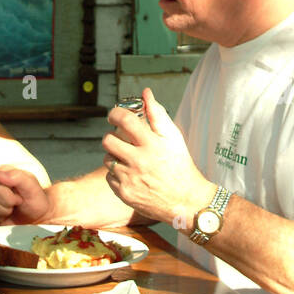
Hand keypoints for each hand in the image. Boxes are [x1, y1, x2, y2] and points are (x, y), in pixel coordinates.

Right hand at [0, 167, 51, 225]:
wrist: (36, 217)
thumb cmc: (35, 201)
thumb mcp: (32, 188)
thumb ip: (19, 177)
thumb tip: (0, 175)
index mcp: (2, 171)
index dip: (8, 197)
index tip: (19, 198)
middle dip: (6, 205)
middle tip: (16, 204)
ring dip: (2, 212)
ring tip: (11, 209)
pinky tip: (3, 214)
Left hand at [102, 90, 211, 230]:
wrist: (186, 201)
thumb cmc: (180, 165)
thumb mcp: (173, 137)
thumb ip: (157, 114)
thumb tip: (146, 93)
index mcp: (152, 145)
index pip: (125, 120)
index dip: (115, 114)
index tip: (113, 115)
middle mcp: (140, 161)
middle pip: (108, 140)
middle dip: (112, 136)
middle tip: (120, 138)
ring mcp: (131, 179)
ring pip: (107, 159)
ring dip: (114, 155)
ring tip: (128, 158)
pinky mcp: (125, 193)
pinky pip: (109, 176)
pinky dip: (116, 173)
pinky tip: (130, 173)